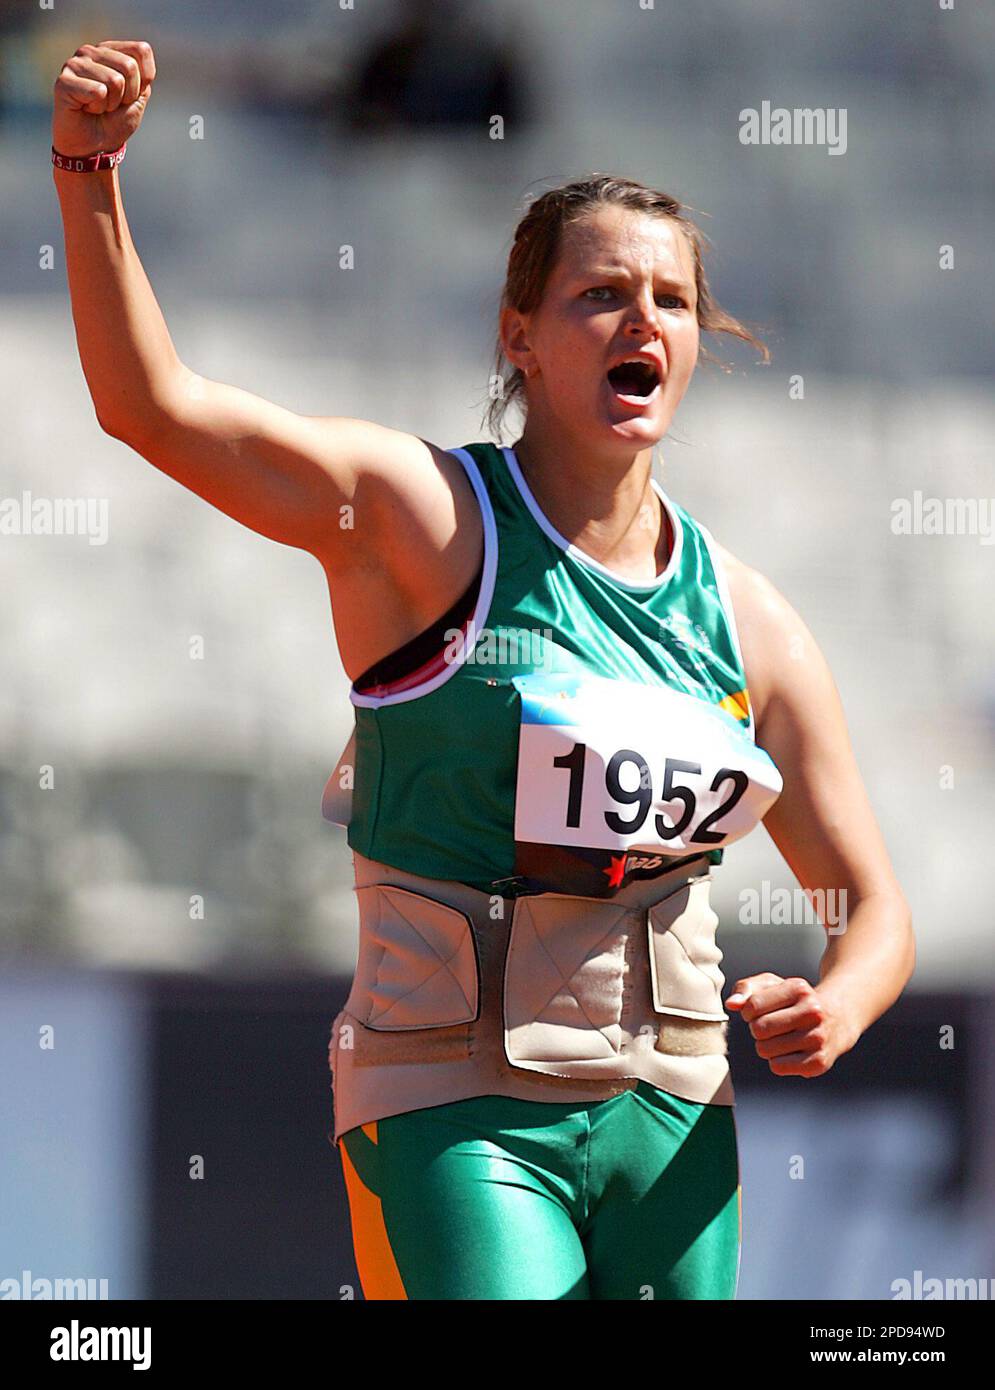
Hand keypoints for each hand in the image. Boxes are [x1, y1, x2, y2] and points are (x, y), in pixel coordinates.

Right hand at [53, 40, 156, 157]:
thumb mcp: (137, 100)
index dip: (144, 80)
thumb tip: (142, 53)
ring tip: (97, 108)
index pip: (141, 50)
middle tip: (112, 106)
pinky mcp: (64, 80)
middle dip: (128, 95)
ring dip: (111, 104)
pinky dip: (97, 107)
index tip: (130, 96)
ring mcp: (75, 64)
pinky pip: (97, 91)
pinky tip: (85, 109)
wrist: (92, 148)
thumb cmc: (113, 123)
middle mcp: (90, 52)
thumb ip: (143, 77)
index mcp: (109, 52)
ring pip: (115, 80)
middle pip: (129, 66)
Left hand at [725, 971, 855, 1077]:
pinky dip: (777, 1060)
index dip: (748, 1011)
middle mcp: (813, 1012)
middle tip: (771, 1026)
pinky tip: (790, 1051)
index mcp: (799, 989)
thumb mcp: (772, 985)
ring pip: (765, 1050)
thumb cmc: (794, 1001)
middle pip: (758, 1029)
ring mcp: (818, 1038)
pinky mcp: (819, 1062)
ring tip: (782, 1037)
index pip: (752, 1006)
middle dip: (757, 1029)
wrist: (837, 1019)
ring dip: (766, 1046)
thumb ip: (746, 989)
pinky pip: (777, 1067)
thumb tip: (731, 1004)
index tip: (759, 1011)